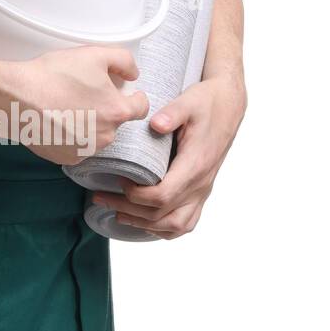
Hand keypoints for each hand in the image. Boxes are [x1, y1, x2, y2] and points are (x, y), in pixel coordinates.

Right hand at [0, 46, 151, 166]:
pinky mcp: (66, 158)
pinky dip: (70, 136)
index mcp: (117, 111)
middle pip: (115, 122)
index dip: (135, 97)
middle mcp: (106, 136)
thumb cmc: (53, 75)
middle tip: (83, 94)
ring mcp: (86, 150)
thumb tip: (133, 75)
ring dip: (88, 124)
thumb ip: (124, 61)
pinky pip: (76, 147)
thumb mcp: (94, 55)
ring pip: (96, 136)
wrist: (16, 98)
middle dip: (105, 109)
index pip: (141, 108)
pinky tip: (56, 121)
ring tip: (66, 107)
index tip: (127, 94)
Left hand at [91, 69, 247, 237]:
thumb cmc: (206, 103)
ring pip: (178, 225)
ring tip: (118, 214)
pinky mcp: (201, 190)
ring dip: (146, 225)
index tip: (117, 181)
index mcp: (195, 165)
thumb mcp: (188, 102)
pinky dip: (164, 228)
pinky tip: (143, 221)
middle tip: (101, 199)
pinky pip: (187, 221)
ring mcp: (202, 190)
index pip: (164, 195)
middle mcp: (200, 183)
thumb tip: (155, 124)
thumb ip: (172, 113)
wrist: (228, 105)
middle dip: (130, 211)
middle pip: (165, 215)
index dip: (137, 195)